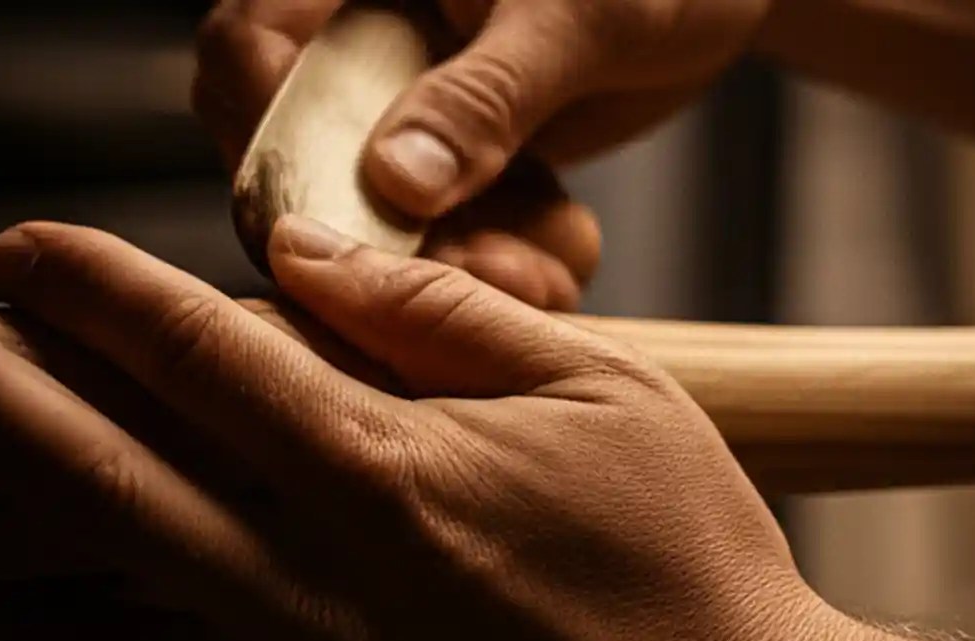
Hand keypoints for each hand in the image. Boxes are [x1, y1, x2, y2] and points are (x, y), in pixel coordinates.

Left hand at [0, 218, 831, 640]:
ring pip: (77, 620)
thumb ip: (436, 317)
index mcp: (385, 477)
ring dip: (13, 536)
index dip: (91, 292)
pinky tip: (87, 603)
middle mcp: (310, 591)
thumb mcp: (599, 390)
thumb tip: (306, 262)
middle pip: (87, 479)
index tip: (24, 252)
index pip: (190, 359)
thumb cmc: (682, 553)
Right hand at [192, 1, 605, 310]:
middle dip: (393, 234)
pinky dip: (506, 254)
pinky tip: (562, 263)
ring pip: (392, 210)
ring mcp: (420, 105)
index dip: (261, 126)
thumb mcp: (572, 19)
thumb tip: (395, 182)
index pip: (250, 41)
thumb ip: (482, 98)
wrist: (724, 0)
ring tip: (541, 279)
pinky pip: (459, 225)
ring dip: (461, 260)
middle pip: (316, 151)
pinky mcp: (466, 158)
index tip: (322, 205)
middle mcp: (376, 38)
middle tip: (477, 275)